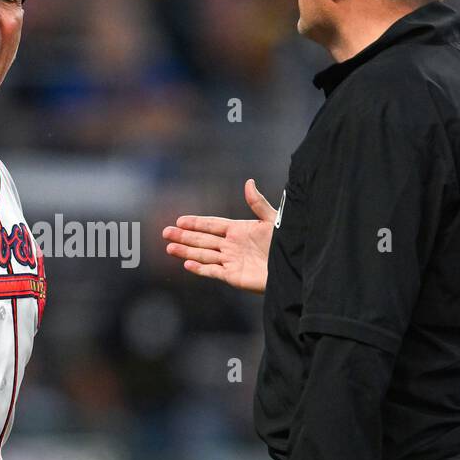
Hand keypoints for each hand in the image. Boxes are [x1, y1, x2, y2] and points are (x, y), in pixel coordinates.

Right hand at [162, 179, 276, 293]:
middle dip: (184, 236)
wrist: (294, 267)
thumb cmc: (287, 243)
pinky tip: (187, 263)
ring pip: (204, 254)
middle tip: (165, 232)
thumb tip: (248, 182)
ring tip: (169, 247)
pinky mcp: (234, 277)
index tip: (180, 220)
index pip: (212, 225)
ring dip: (186, 251)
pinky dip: (200, 268)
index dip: (196, 223)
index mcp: (239, 230)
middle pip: (203, 239)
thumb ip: (258, 204)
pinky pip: (213, 271)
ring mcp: (231, 261)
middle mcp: (232, 245)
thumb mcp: (273, 220)